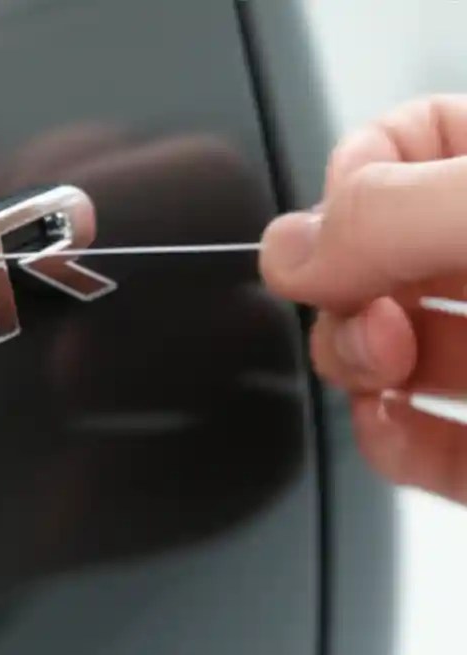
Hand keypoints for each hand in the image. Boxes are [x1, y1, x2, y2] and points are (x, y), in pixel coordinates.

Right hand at [260, 95, 466, 501]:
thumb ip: (390, 217)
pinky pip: (428, 448)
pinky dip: (390, 447)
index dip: (358, 178)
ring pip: (395, 356)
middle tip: (367, 311)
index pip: (407, 146)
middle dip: (346, 292)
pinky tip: (387, 428)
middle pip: (378, 262)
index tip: (348, 219)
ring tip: (381, 370)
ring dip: (359, 368)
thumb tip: (285, 251)